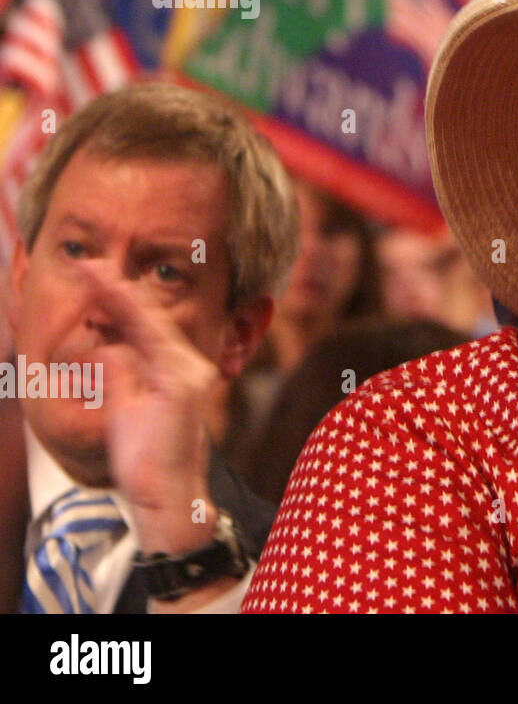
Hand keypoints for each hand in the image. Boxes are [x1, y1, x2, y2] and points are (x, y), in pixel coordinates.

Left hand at [77, 260, 218, 554]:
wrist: (167, 496)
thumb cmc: (147, 460)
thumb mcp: (126, 408)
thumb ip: (121, 374)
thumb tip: (108, 349)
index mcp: (178, 369)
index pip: (147, 326)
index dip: (121, 299)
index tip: (96, 275)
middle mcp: (188, 365)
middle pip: (151, 316)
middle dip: (118, 288)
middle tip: (87, 263)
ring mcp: (187, 373)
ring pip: (151, 322)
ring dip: (119, 294)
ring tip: (90, 272)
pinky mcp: (180, 384)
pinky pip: (152, 341)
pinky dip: (130, 314)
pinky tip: (110, 297)